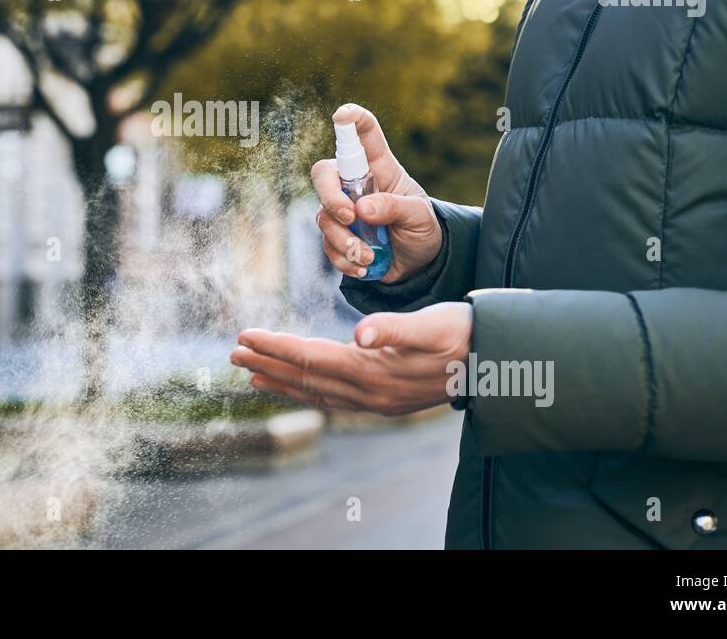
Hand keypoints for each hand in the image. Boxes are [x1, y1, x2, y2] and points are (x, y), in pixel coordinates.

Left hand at [230, 302, 472, 415]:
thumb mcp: (432, 324)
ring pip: (315, 393)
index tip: (244, 336)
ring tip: (250, 372)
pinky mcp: (383, 402)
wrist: (495, 363)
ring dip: (281, 381)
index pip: (311, 358)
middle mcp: (369, 394)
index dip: (275, 347)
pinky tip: (296, 384)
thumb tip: (360, 334)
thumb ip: (394, 328)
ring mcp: (376, 403)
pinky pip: (332, 398)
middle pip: (305, 378)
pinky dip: (307, 390)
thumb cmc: (462, 334)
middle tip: (231, 354)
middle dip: (267, 365)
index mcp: (375, 372)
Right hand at [312, 103, 441, 283]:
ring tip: (368, 255)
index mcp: (380, 168)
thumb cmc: (422, 229)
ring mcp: (343, 211)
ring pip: (323, 215)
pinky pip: (327, 245)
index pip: (365, 135)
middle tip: (349, 216)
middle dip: (330, 195)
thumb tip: (362, 208)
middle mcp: (355, 185)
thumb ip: (395, 208)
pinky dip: (344, 259)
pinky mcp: (338, 237)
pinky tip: (364, 265)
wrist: (419, 264)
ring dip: (343, 239)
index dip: (352, 120)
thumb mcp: (420, 217)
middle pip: (324, 174)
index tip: (343, 115)